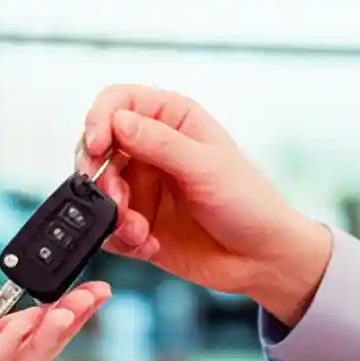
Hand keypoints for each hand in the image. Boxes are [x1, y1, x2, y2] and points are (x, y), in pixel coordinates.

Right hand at [78, 85, 331, 325]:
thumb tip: (117, 121)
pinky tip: (148, 243)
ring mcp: (143, 187)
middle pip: (97, 147)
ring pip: (99, 190)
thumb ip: (160, 144)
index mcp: (172, 120)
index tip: (97, 146)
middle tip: (114, 198)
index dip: (100, 119)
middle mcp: (152, 150)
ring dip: (112, 212)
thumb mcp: (206, 167)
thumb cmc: (249, 203)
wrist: (262, 258)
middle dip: (99, 175)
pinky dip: (120, 237)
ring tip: (139, 230)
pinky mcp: (138, 222)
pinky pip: (109, 226)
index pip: (118, 102)